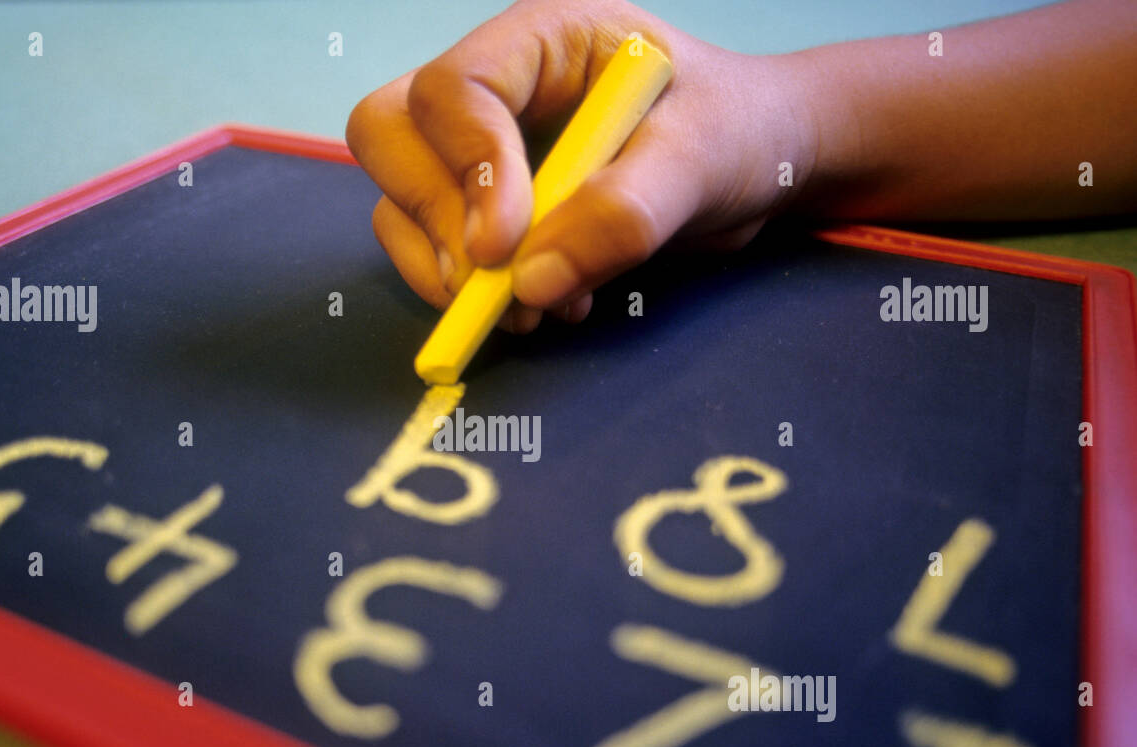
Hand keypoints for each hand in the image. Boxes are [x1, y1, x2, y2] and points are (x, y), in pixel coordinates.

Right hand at [346, 0, 817, 332]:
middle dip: (433, 220)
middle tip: (494, 282)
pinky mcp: (483, 207)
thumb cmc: (738, 132)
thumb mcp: (701, 160)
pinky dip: (471, 292)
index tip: (502, 248)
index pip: (453, 89)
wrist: (757, 165)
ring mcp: (479, 148)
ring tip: (536, 308)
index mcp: (541, 39)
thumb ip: (623, 214)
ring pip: (400, 202)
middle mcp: (495, 86)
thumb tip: (532, 283)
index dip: (466, 169)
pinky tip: (545, 305)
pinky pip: (434, 250)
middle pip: (390, 136)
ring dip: (449, 270)